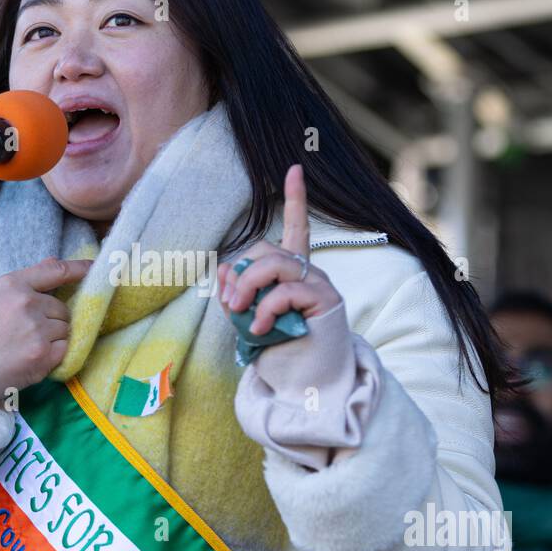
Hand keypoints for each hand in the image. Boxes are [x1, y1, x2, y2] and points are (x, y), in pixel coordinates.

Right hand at [0, 257, 90, 400]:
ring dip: (53, 338)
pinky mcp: (42, 354)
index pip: (55, 271)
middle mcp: (26, 303)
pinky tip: (32, 358)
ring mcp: (36, 329)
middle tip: (27, 333)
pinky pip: (65, 349)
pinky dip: (54, 355)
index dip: (79, 268)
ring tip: (26, 346)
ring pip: (65, 329)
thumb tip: (53, 261)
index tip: (94, 267)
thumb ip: (24, 281)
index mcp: (12, 284)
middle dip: (52, 320)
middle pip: (62, 308)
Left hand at [217, 164, 341, 334]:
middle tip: (231, 305)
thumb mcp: (249, 319)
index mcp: (293, 272)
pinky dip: (265, 310)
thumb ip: (238, 294)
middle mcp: (309, 271)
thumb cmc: (280, 350)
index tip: (295, 169)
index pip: (296, 226)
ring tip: (241, 312)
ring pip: (274, 264)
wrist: (308, 381)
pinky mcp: (325, 301)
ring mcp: (319, 284)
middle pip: (267, 249)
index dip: (297, 198)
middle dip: (241, 274)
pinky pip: (285, 292)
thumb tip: (226, 269)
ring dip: (249, 286)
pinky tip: (260, 330)